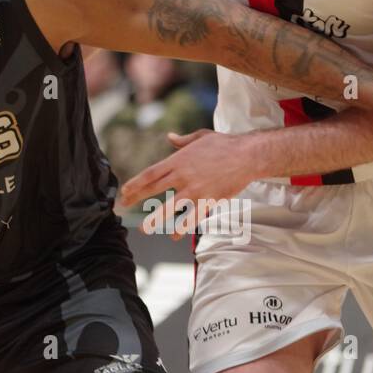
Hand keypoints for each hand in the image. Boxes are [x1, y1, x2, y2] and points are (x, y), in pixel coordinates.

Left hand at [118, 129, 256, 238]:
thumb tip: (170, 137)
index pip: (151, 174)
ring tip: (145, 228)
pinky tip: (175, 235)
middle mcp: (183, 175)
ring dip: (157, 219)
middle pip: (154, 189)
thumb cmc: (224, 144)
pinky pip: (193, 217)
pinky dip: (183, 227)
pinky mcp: (209, 200)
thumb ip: (182, 141)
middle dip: (137, 198)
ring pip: (171, 207)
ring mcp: (196, 190)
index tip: (125, 191)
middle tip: (124, 207)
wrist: (247, 156)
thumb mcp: (200, 137)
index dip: (135, 183)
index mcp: (178, 160)